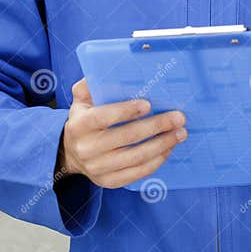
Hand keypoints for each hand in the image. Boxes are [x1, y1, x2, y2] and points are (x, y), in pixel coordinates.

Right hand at [56, 78, 187, 187]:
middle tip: (178, 118)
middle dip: (156, 126)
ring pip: (136, 157)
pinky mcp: (109, 181)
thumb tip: (107, 70)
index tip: (148, 104)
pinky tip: (168, 149)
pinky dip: (156, 161)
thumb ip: (90, 85)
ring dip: (162, 144)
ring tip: (180, 133)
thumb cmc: (84, 120)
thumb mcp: (81, 100)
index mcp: (80, 125)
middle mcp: (87, 148)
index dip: (126, 111)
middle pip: (127, 137)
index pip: (104, 117)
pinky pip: (136, 173)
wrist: (70, 153)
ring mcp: (98, 168)